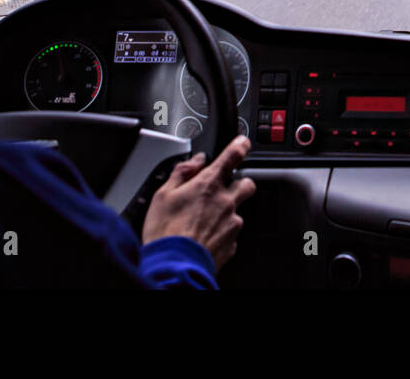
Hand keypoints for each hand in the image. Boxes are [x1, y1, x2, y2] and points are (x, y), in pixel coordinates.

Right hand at [142, 135, 256, 268]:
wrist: (173, 266)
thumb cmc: (165, 232)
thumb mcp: (163, 195)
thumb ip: (182, 172)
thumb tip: (196, 160)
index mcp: (209, 185)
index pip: (233, 156)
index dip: (240, 146)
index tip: (243, 143)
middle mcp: (226, 202)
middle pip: (246, 183)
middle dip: (238, 183)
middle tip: (222, 189)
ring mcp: (232, 223)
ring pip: (238, 210)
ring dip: (226, 211)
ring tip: (203, 221)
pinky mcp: (232, 243)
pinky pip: (232, 232)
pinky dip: (221, 232)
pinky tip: (204, 236)